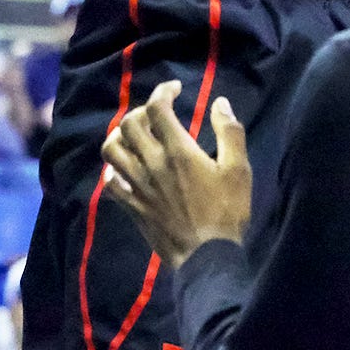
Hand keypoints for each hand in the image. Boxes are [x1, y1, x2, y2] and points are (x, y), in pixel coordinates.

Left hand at [102, 80, 252, 265]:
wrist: (207, 260)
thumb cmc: (227, 213)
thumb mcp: (239, 170)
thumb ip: (230, 133)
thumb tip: (220, 103)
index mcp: (178, 151)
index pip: (157, 109)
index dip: (162, 91)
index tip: (174, 90)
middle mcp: (152, 164)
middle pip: (128, 125)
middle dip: (140, 111)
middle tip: (156, 115)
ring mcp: (138, 187)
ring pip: (111, 151)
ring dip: (119, 137)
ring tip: (135, 138)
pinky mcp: (133, 207)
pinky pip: (111, 183)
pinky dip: (112, 171)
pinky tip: (125, 169)